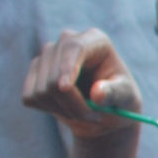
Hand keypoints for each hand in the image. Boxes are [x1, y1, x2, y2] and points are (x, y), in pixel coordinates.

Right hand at [21, 28, 144, 139]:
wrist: (104, 111)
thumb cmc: (121, 100)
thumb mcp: (127, 98)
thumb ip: (116, 93)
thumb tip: (98, 93)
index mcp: (95, 40)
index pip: (74, 48)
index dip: (66, 67)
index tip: (65, 88)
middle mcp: (68, 41)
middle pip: (54, 76)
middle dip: (73, 104)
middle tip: (94, 117)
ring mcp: (48, 55)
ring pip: (41, 90)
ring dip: (63, 110)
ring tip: (84, 113)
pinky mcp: (34, 71)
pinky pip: (30, 97)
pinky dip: (48, 110)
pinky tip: (66, 108)